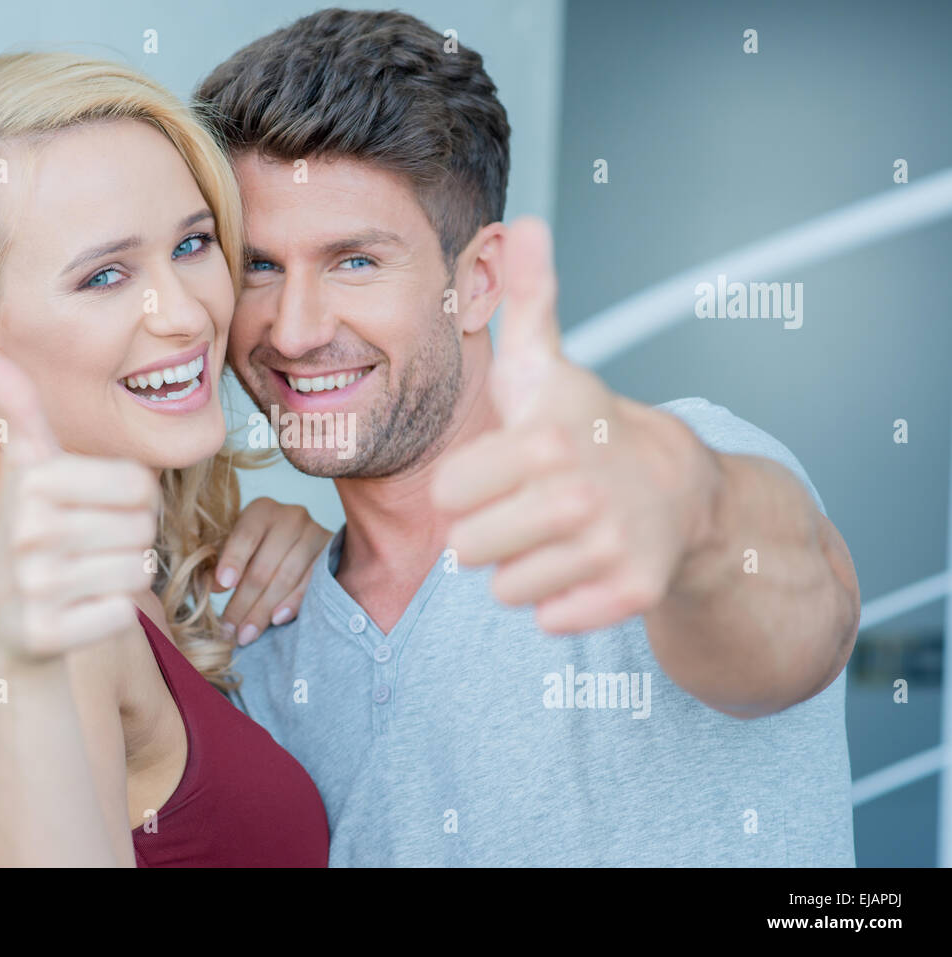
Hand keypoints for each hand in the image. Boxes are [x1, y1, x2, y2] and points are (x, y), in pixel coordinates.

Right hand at [0, 346, 160, 662]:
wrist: (2, 625)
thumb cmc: (33, 533)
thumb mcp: (26, 465)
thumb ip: (14, 403)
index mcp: (33, 480)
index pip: (140, 483)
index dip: (133, 500)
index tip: (97, 509)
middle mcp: (25, 531)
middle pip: (143, 528)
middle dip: (129, 541)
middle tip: (89, 550)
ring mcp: (32, 586)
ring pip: (138, 571)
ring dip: (123, 578)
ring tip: (83, 578)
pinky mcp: (42, 634)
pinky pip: (121, 614)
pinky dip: (110, 615)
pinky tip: (77, 613)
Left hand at [213, 498, 330, 643]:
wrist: (301, 545)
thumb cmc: (260, 548)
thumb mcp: (238, 548)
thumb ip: (222, 563)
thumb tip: (213, 586)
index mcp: (262, 510)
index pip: (245, 535)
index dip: (233, 561)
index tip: (222, 586)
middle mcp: (291, 517)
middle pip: (265, 564)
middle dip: (244, 601)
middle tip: (230, 629)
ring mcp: (315, 535)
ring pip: (286, 578)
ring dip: (263, 610)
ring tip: (247, 633)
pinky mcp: (331, 555)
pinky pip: (311, 584)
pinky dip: (292, 604)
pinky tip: (276, 620)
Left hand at [430, 218, 718, 633]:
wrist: (677, 486)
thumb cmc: (586, 424)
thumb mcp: (545, 364)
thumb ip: (526, 302)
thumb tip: (524, 223)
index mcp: (544, 440)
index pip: (450, 494)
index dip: (468, 486)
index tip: (502, 470)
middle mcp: (579, 495)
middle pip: (468, 549)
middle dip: (487, 532)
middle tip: (526, 506)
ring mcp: (610, 547)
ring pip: (505, 589)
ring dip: (519, 568)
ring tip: (551, 533)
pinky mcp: (631, 592)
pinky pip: (551, 618)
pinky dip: (557, 600)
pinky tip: (579, 563)